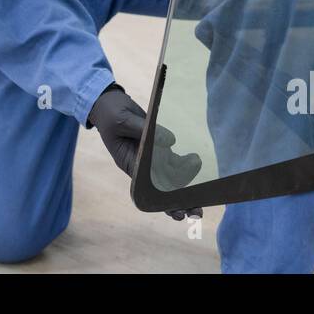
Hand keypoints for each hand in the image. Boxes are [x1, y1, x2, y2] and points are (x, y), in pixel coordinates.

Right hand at [88, 84, 203, 220]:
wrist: (108, 101)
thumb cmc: (111, 113)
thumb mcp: (123, 121)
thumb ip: (146, 130)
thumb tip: (171, 141)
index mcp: (130, 165)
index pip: (148, 189)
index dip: (163, 201)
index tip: (176, 210)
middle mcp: (142, 166)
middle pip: (162, 189)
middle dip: (179, 201)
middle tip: (196, 212)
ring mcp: (151, 156)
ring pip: (171, 177)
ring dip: (187, 187)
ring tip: (204, 195)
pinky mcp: (158, 146)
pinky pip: (174, 159)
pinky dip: (185, 164)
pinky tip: (196, 163)